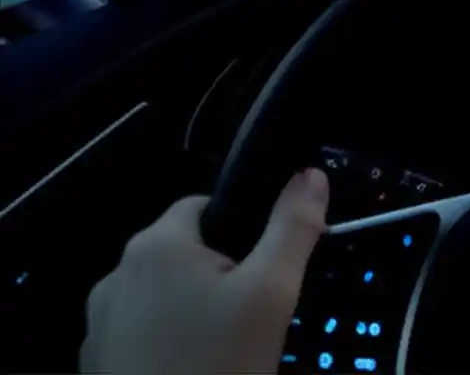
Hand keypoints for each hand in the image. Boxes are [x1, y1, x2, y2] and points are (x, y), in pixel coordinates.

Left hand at [81, 168, 328, 374]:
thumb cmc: (221, 361)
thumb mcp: (273, 293)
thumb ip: (293, 228)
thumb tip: (311, 175)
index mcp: (157, 244)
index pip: (203, 205)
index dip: (241, 230)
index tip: (263, 271)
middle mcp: (117, 273)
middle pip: (184, 252)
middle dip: (220, 276)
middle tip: (253, 317)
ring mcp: (100, 320)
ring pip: (163, 295)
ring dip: (192, 309)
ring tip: (225, 348)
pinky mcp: (97, 359)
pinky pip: (141, 332)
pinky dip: (167, 342)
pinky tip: (194, 368)